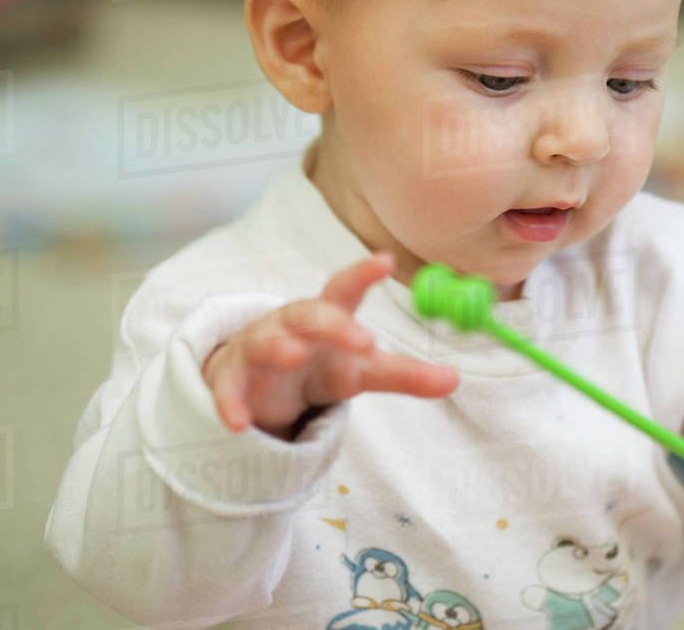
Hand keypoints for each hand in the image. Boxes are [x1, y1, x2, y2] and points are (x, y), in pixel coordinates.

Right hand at [201, 251, 458, 437]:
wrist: (260, 382)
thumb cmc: (319, 364)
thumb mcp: (362, 371)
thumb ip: (404, 374)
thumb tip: (455, 380)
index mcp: (326, 316)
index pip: (345, 290)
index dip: (363, 274)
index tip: (386, 260)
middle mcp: (291, 326)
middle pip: (308, 315)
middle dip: (332, 323)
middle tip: (364, 339)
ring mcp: (258, 350)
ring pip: (264, 342)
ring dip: (277, 347)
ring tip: (293, 355)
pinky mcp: (232, 382)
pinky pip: (228, 390)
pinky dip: (229, 403)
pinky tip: (238, 423)